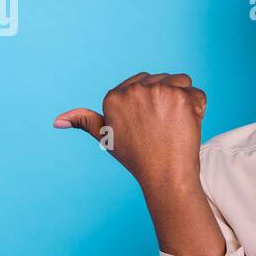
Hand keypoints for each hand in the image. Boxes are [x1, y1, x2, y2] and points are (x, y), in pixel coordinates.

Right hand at [53, 72, 206, 192]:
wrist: (165, 175)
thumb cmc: (137, 157)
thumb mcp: (106, 137)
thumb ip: (85, 122)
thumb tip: (57, 120)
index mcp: (113, 96)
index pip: (143, 82)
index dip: (152, 103)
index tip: (150, 124)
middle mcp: (133, 90)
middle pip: (162, 79)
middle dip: (167, 99)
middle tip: (162, 128)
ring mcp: (157, 91)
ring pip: (181, 82)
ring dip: (184, 101)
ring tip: (175, 125)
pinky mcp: (181, 96)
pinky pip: (197, 93)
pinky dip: (198, 108)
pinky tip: (187, 125)